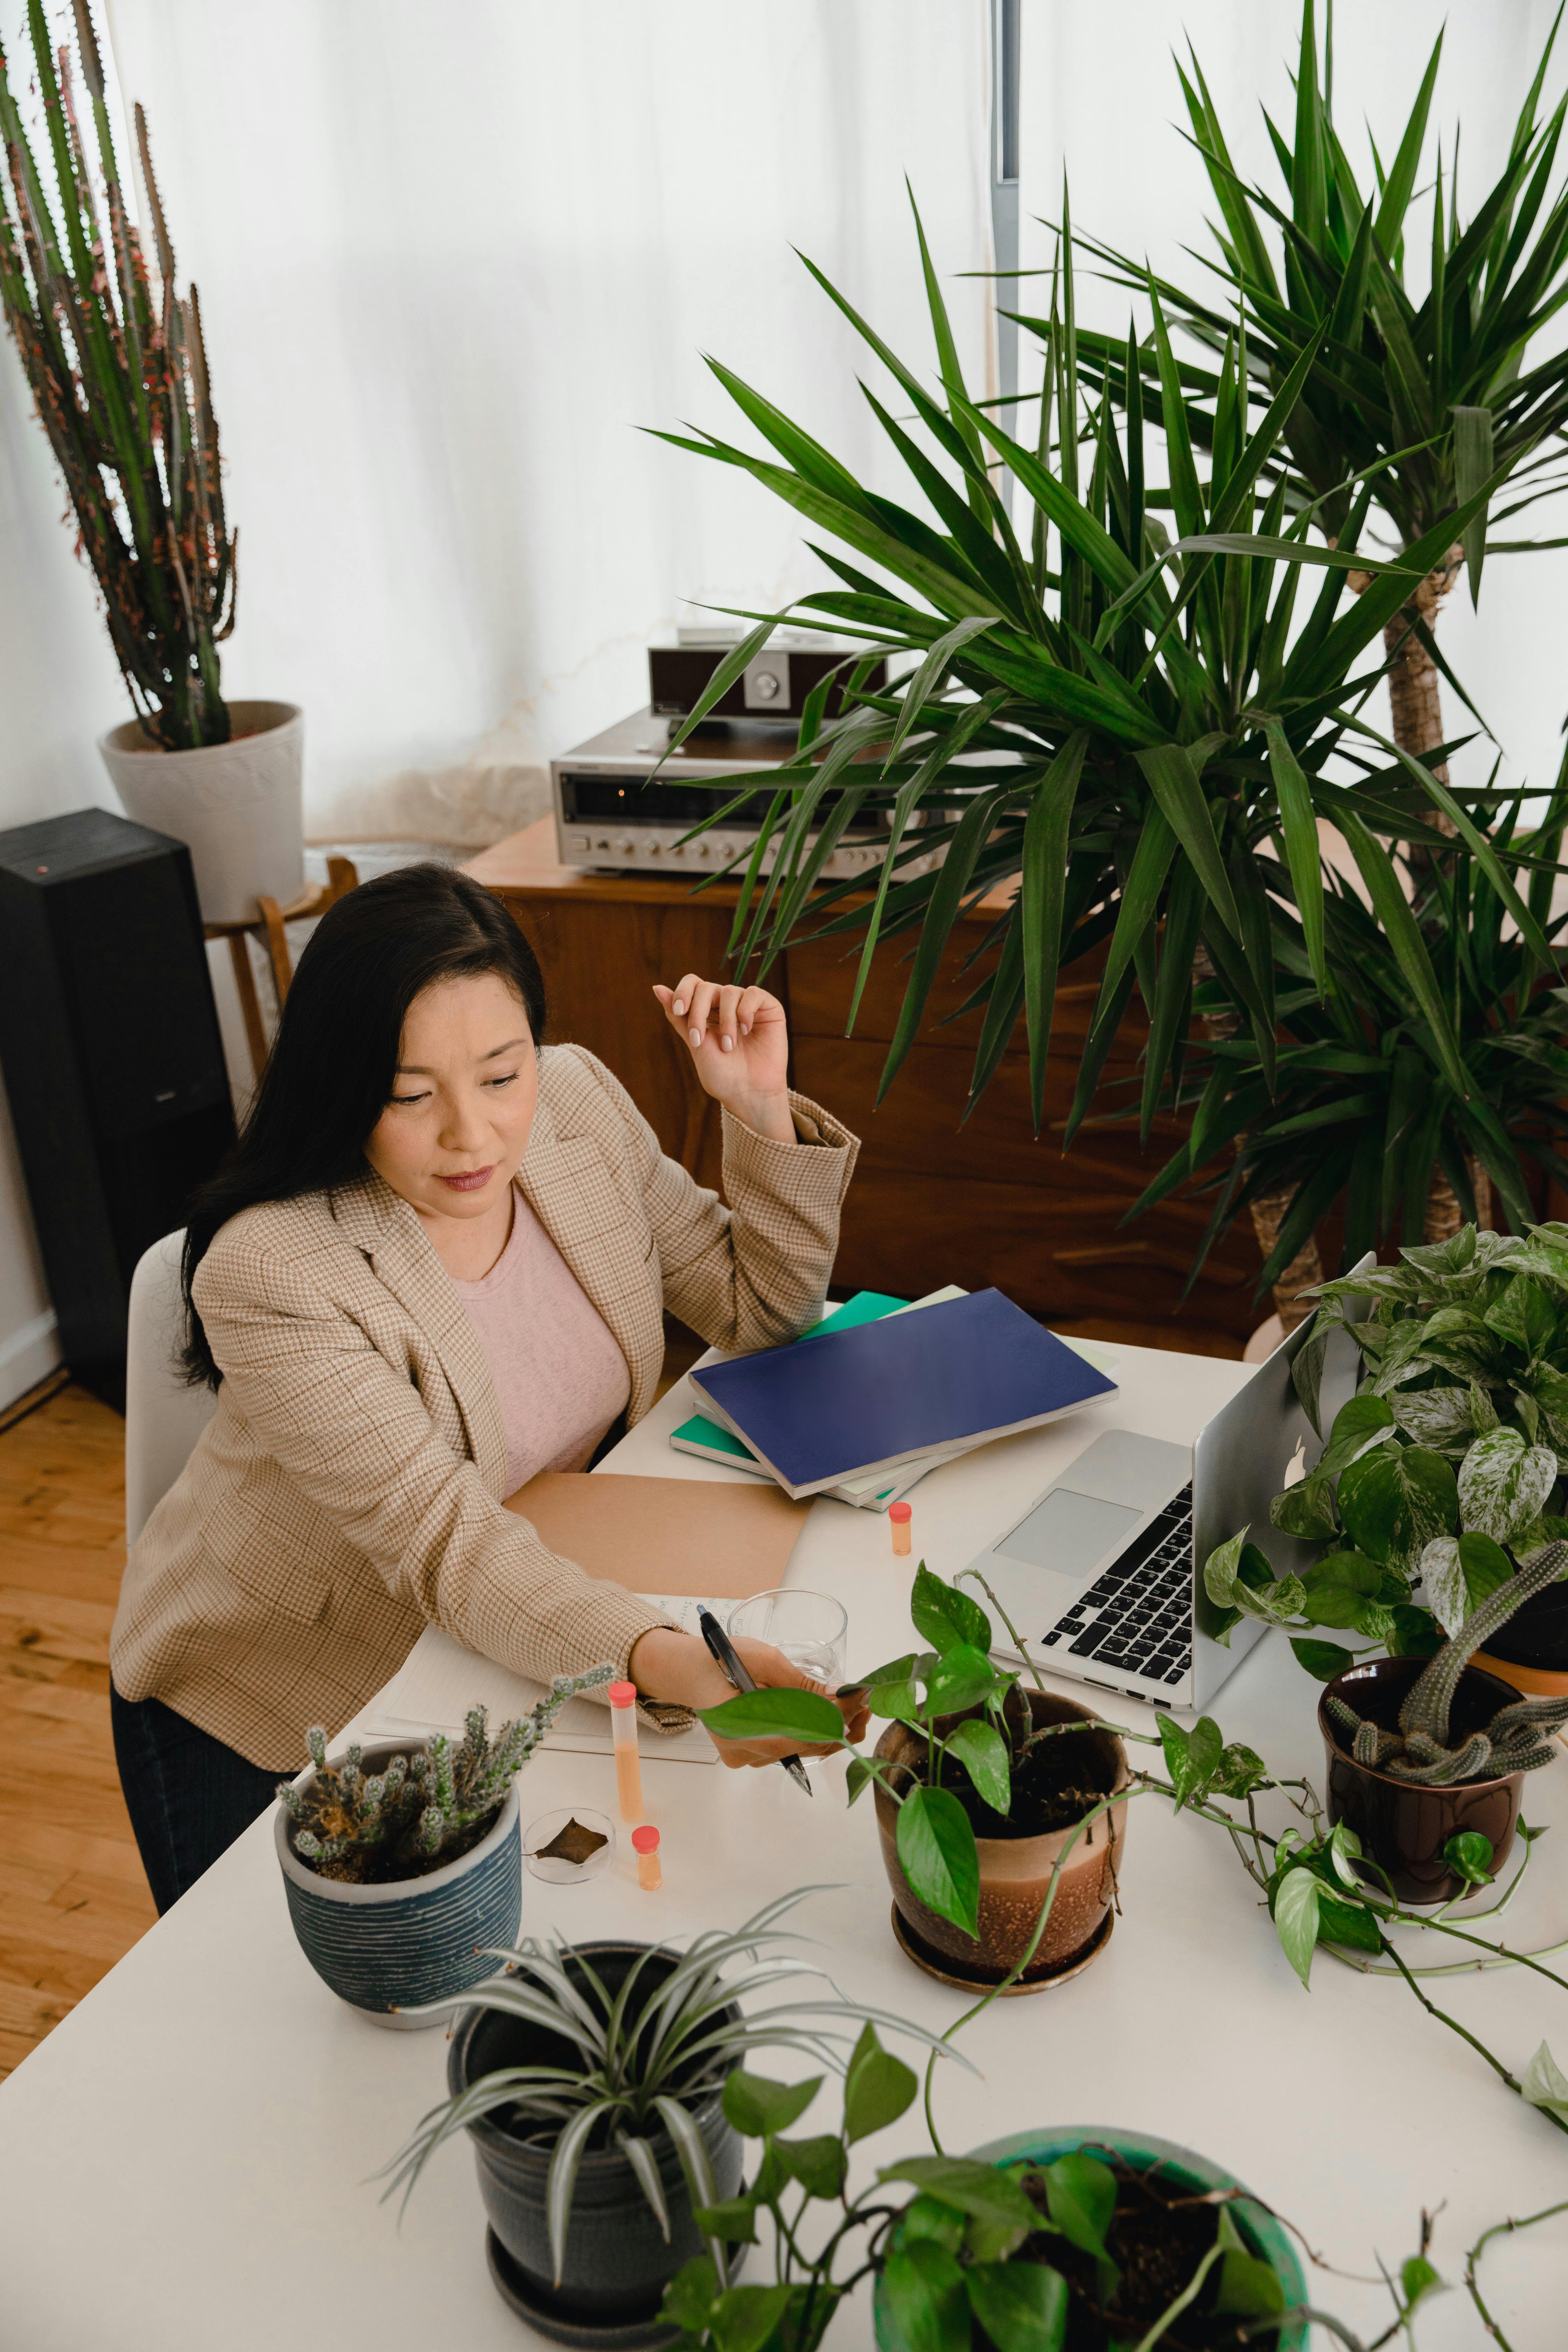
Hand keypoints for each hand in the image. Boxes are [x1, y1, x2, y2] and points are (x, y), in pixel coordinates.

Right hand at [628, 1627, 869, 1768]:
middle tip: (863, 1705)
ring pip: (796, 1751)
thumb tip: (842, 1696)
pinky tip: (818, 1717)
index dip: (838, 1720)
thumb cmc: (722, 1658)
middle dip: (838, 1727)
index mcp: (743, 1727)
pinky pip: (783, 1750)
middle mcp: (743, 1752)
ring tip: (847, 1708)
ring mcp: (743, 1758)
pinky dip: (803, 1735)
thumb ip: (801, 1683)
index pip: (804, 1735)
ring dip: (823, 1731)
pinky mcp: (744, 1756)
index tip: (862, 1701)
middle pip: (803, 1748)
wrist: (689, 1671)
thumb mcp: (765, 1660)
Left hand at [651, 975, 793, 1144]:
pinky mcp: (768, 1008)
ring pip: (728, 991)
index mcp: (706, 1012)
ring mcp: (747, 1005)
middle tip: (699, 1040)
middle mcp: (726, 1005)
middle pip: (705, 987)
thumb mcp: (696, 1045)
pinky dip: (745, 1011)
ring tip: (729, 1046)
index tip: (678, 1011)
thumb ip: (678, 1017)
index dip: (683, 991)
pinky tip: (746, 1030)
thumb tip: (657, 987)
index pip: (693, 984)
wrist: (750, 1094)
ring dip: (725, 1021)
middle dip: (697, 1012)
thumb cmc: (723, 1075)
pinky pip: (752, 993)